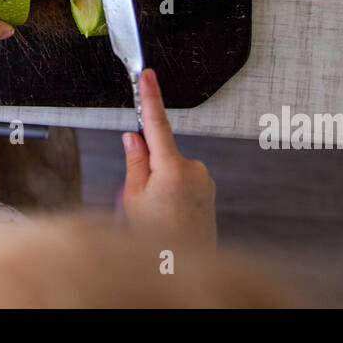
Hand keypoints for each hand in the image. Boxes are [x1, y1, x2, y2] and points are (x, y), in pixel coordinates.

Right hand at [121, 69, 216, 248]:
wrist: (181, 267)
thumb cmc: (158, 239)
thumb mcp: (134, 198)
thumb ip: (135, 162)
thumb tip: (134, 137)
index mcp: (172, 168)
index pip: (157, 123)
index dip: (150, 96)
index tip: (147, 75)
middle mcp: (194, 169)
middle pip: (162, 152)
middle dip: (147, 166)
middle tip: (141, 198)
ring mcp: (204, 180)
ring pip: (172, 168)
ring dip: (161, 182)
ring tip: (158, 214)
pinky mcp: (208, 190)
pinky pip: (183, 180)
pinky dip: (172, 191)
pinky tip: (169, 214)